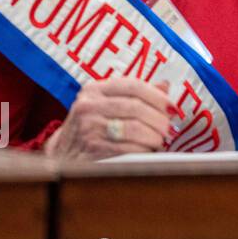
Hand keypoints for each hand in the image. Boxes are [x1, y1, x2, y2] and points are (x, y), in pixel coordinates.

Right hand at [45, 77, 173, 160]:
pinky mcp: (92, 149)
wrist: (65, 152)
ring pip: (133, 128)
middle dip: (159, 119)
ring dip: (153, 136)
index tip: (172, 108)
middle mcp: (88, 105)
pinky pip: (127, 148)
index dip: (158, 97)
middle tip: (168, 128)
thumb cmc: (95, 124)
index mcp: (95, 89)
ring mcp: (88, 127)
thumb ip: (136, 94)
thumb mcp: (108, 103)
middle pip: (136, 108)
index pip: (134, 86)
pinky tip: (147, 150)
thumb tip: (165, 86)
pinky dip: (143, 149)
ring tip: (159, 140)